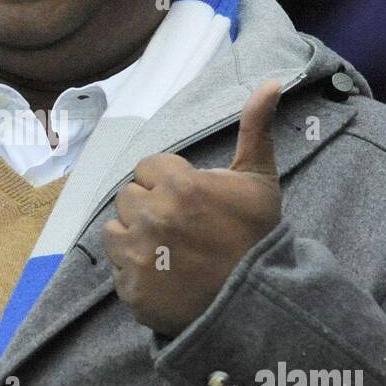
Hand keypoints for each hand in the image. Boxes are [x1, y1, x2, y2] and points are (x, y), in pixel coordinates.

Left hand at [102, 80, 282, 337]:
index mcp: (179, 186)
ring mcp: (138, 255)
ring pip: (115, 230)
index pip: (148, 167)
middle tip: (182, 228)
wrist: (259, 303)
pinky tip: (163, 276)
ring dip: (135, 237)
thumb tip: (270, 82)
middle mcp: (152, 217)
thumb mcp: (260, 181)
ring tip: (169, 252)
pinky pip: (117, 269)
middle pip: (129, 197)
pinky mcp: (130, 289)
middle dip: (150, 207)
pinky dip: (134, 272)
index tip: (190, 200)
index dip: (168, 182)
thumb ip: (255, 129)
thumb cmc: (259, 237)